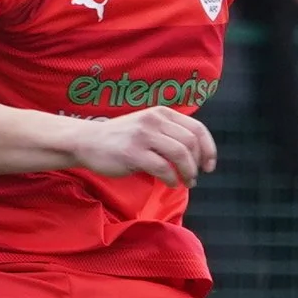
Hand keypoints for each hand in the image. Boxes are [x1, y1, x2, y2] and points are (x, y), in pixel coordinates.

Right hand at [69, 107, 216, 188]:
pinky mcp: (133, 153)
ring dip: (188, 173)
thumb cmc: (121, 138)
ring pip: (180, 155)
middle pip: (191, 143)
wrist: (87, 141)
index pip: (197, 128)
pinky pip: (163, 168)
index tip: (209, 165)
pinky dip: (171, 179)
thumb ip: (170, 134)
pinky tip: (170, 184)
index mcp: (162, 113)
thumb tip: (197, 155)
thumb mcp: (148, 126)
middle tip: (194, 177)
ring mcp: (143, 136)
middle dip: (198, 164)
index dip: (208, 149)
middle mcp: (155, 121)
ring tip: (186, 182)